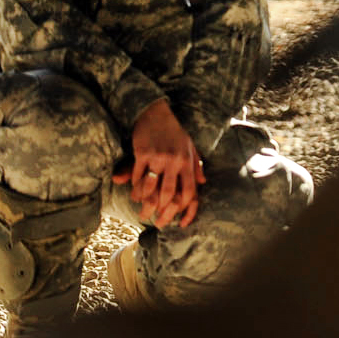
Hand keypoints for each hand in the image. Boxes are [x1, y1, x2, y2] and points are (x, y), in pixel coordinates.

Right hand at [114, 98, 205, 226]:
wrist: (156, 113)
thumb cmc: (175, 131)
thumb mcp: (190, 146)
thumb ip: (197, 165)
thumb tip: (203, 182)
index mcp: (188, 162)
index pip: (189, 192)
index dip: (186, 211)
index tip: (180, 223)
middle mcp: (175, 161)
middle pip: (168, 195)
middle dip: (162, 213)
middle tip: (156, 222)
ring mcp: (158, 158)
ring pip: (151, 188)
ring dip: (145, 203)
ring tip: (142, 211)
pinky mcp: (142, 153)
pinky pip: (137, 176)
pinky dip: (135, 188)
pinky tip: (135, 194)